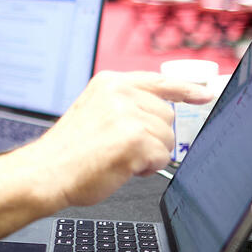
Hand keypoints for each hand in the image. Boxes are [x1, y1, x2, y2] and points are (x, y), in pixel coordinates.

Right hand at [26, 71, 212, 206]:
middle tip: (123, 147)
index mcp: (110, 83)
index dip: (186, 89)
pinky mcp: (135, 139)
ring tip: (119, 156)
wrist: (47, 171)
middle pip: (167, 115)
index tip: (205, 92)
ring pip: (167, 138)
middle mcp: (120, 93)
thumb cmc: (68, 151)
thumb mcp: (94, 110)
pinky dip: (147, 168)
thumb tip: (159, 114)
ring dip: (150, 154)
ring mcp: (128, 114)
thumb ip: (124, 104)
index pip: (158, 80)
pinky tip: (123, 166)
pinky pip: (162, 157)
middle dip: (153, 136)